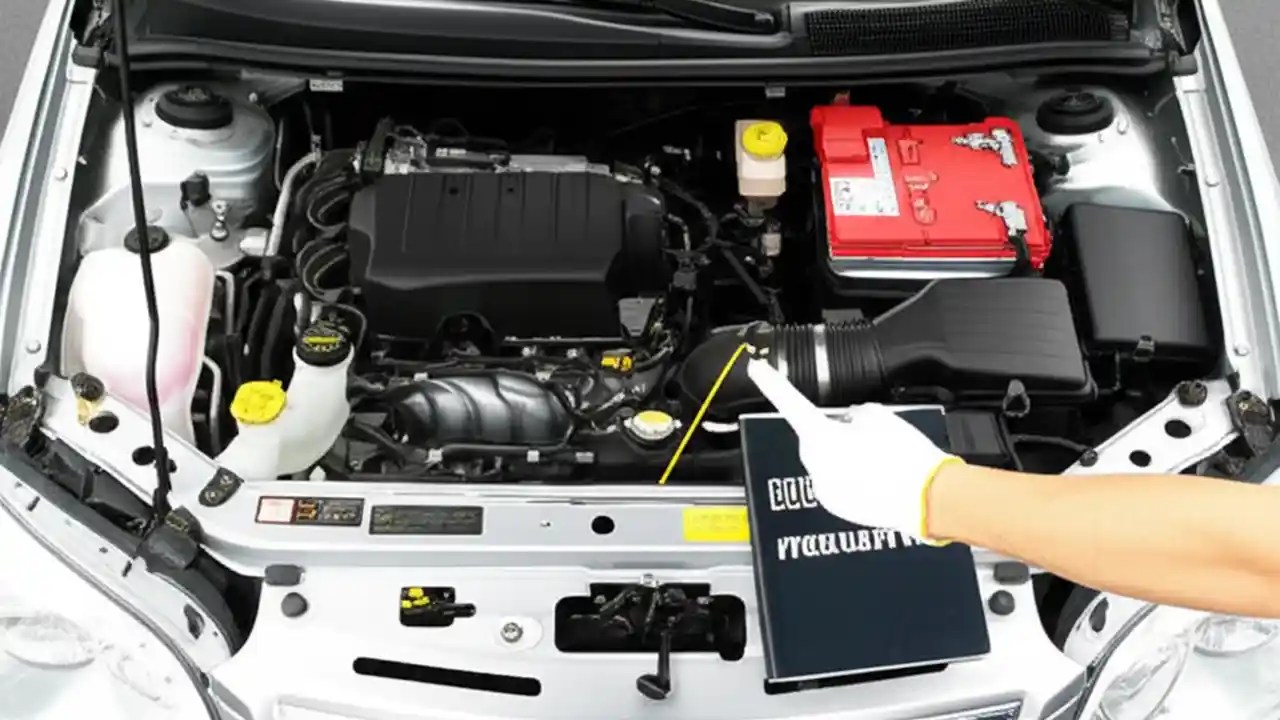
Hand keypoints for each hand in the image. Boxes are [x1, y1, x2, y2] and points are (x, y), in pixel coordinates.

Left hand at [746, 359, 963, 542]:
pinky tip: (875, 477)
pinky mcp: (836, 506)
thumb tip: (848, 423)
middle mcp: (816, 466)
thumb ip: (853, 413)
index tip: (756, 369)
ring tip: (878, 459)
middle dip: (831, 432)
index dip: (771, 383)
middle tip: (864, 434)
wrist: (929, 500)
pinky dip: (850, 477)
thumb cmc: (907, 457)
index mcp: (821, 438)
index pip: (789, 402)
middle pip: (813, 437)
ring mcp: (824, 489)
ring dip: (842, 456)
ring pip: (825, 461)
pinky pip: (835, 482)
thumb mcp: (880, 416)